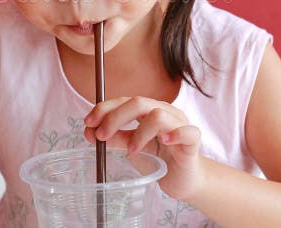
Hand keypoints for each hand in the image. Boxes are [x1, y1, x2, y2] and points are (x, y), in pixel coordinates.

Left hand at [83, 96, 202, 201]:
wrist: (182, 180)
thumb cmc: (158, 159)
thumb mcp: (131, 148)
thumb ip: (114, 138)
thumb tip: (90, 132)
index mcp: (149, 109)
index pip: (125, 100)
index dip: (105, 108)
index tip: (88, 122)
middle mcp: (165, 111)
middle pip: (138, 102)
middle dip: (115, 118)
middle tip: (102, 136)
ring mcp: (180, 124)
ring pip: (158, 115)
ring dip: (139, 132)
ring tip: (131, 150)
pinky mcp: (193, 141)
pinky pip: (188, 132)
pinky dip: (174, 134)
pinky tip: (163, 141)